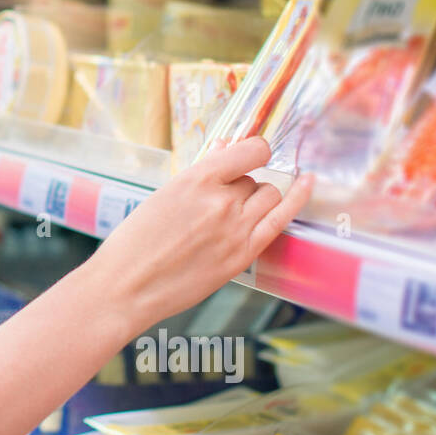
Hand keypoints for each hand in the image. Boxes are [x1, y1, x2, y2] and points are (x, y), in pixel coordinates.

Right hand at [87, 136, 312, 335]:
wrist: (127, 286)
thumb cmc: (136, 242)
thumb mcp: (163, 197)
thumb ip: (199, 174)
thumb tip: (224, 148)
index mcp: (196, 179)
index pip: (250, 150)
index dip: (252, 152)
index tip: (248, 157)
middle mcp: (221, 200)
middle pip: (254, 179)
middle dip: (241, 187)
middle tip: (217, 205)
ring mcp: (236, 228)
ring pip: (269, 195)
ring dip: (258, 199)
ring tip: (233, 215)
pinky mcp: (243, 254)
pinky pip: (282, 218)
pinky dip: (297, 199)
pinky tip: (308, 183)